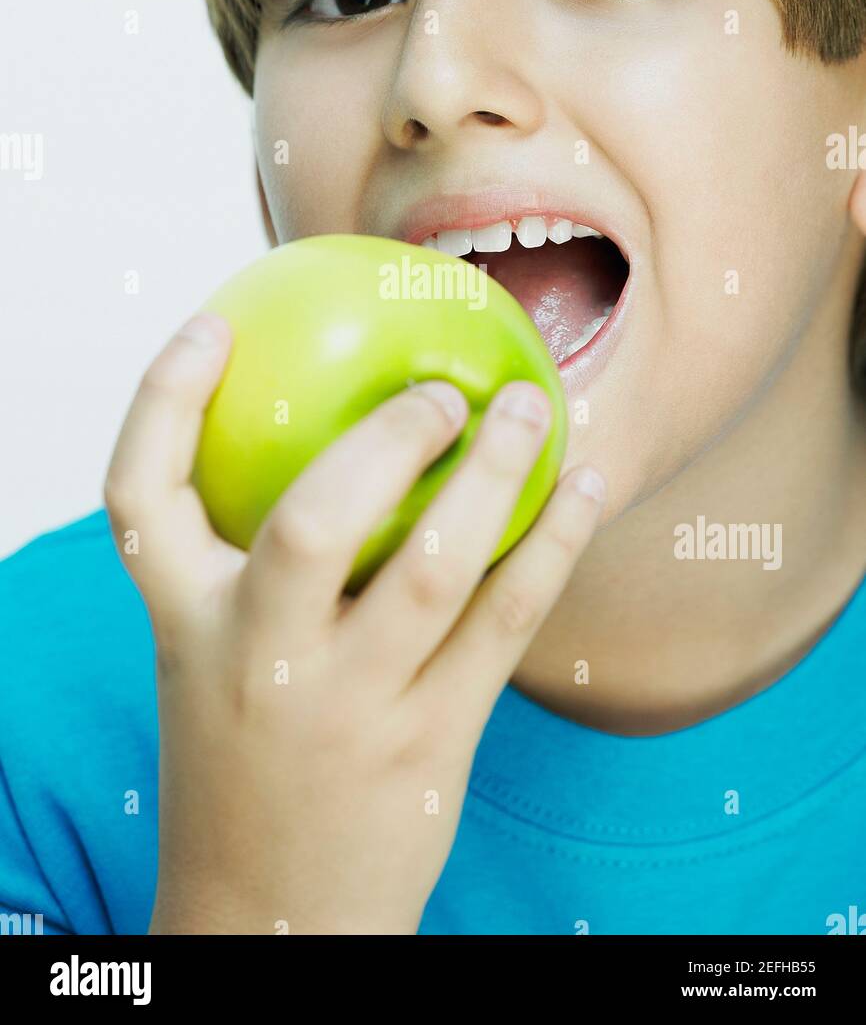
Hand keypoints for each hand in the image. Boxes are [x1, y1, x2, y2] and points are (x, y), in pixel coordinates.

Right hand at [104, 311, 604, 934]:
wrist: (269, 918)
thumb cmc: (245, 764)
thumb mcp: (215, 664)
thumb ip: (249, 570)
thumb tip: (331, 444)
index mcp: (186, 628)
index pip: (140, 499)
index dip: (164, 399)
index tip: (213, 325)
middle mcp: (259, 661)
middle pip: (312, 519)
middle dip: (388, 436)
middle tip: (442, 389)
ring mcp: (350, 706)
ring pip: (435, 566)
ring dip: (496, 473)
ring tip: (536, 407)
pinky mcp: (430, 743)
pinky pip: (505, 622)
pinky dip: (551, 542)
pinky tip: (582, 488)